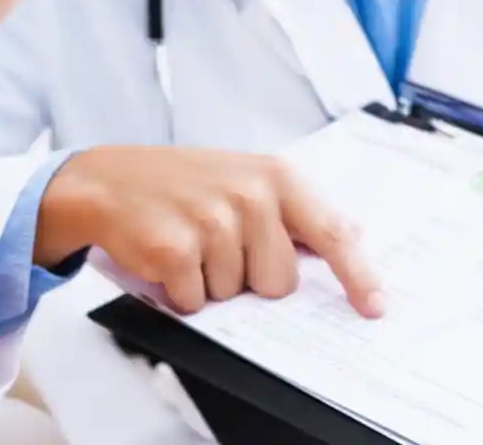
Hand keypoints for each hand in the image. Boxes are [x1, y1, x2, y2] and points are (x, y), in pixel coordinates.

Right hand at [35, 147, 382, 317]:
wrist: (109, 179)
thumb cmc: (185, 183)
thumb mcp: (248, 179)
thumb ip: (296, 212)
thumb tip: (350, 240)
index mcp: (277, 177)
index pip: (331, 233)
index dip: (357, 275)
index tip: (373, 306)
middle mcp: (250, 195)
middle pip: (280, 282)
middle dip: (252, 279)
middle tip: (221, 246)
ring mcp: (212, 220)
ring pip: (236, 294)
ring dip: (211, 283)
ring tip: (191, 244)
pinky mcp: (175, 248)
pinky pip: (195, 301)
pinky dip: (180, 292)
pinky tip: (168, 257)